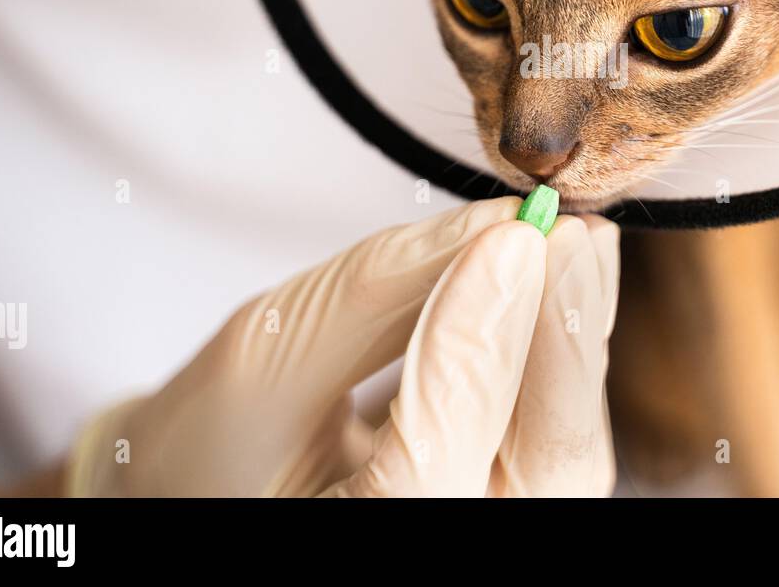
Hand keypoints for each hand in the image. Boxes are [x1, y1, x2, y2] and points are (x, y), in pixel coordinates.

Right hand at [66, 199, 619, 496]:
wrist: (207, 487)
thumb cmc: (205, 445)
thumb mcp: (258, 367)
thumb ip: (369, 302)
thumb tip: (483, 229)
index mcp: (345, 546)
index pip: (429, 468)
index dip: (476, 346)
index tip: (505, 238)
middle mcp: (438, 549)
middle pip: (537, 466)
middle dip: (556, 339)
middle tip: (565, 234)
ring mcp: (482, 526)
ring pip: (561, 447)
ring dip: (569, 336)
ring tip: (573, 239)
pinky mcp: (507, 494)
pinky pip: (553, 430)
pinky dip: (559, 350)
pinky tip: (564, 278)